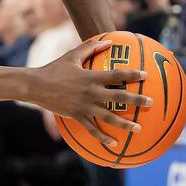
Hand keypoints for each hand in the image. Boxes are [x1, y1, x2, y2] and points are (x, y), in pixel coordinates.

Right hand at [32, 38, 149, 149]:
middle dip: (136, 100)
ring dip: (125, 123)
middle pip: (118, 97)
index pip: (116, 75)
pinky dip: (102, 137)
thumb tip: (108, 42)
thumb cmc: (54, 69)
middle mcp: (91, 92)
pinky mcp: (76, 115)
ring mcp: (84, 106)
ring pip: (108, 117)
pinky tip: (113, 144)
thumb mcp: (72, 55)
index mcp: (91, 77)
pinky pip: (92, 129)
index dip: (132, 75)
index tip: (145, 77)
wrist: (35, 86)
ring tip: (138, 128)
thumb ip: (90, 47)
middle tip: (150, 103)